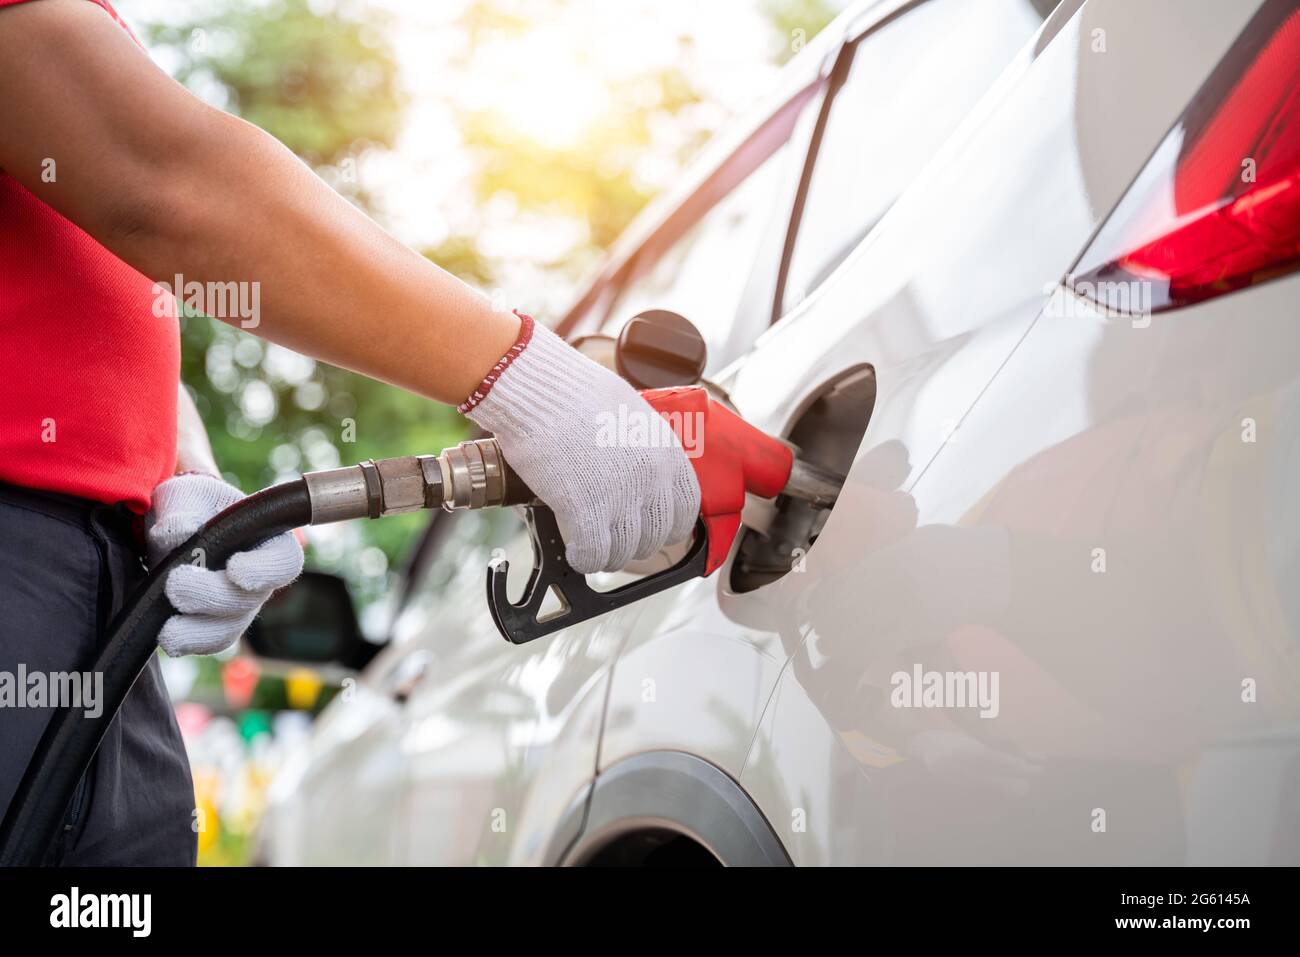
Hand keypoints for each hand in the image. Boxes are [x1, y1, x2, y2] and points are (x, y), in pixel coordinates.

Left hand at [146, 473, 303, 655]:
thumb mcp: (185, 495)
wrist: (173, 524)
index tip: (234, 569)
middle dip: (211, 596)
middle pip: (249, 600)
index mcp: (267, 541)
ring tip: (167, 627)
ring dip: (198, 631)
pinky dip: (188, 642)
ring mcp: (238, 606)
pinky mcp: (212, 624)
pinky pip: (209, 642)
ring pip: (229, 629)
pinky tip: (166, 634)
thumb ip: (183, 509)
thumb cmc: (192, 505)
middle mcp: (259, 580)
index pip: (285, 562)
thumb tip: (181, 532)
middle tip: (174, 583)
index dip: (265, 570)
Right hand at [462, 314, 700, 573]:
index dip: (666, 526)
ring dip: (606, 554)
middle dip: (632, 542)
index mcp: (667, 452)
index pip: (685, 509)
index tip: (649, 528)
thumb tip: (637, 471)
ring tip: (589, 545)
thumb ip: (642, 449)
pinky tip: (574, 550)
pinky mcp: (587, 511)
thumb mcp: (629, 414)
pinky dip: (583, 558)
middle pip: (654, 537)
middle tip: (610, 536)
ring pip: (624, 552)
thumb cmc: (574, 392)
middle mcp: (652, 478)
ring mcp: (622, 497)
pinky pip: (594, 555)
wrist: (539, 389)